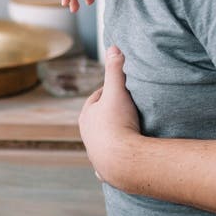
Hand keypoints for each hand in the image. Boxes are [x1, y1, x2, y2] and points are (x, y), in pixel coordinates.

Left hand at [79, 46, 139, 186]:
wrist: (123, 161)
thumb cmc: (118, 124)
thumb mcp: (118, 91)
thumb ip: (115, 69)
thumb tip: (113, 47)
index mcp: (87, 116)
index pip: (97, 98)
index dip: (110, 91)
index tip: (122, 89)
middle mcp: (87, 135)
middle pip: (100, 119)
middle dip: (111, 113)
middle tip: (128, 108)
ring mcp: (95, 153)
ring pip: (103, 139)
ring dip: (113, 134)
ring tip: (128, 130)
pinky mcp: (105, 169)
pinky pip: (107, 162)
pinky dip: (112, 158)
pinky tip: (119, 157)